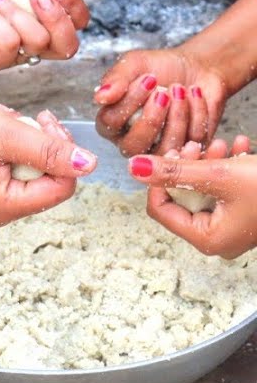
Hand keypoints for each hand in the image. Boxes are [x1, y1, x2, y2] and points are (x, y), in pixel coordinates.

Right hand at [0, 97, 97, 225]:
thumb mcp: (9, 134)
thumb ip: (51, 151)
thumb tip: (90, 165)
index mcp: (5, 206)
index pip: (63, 187)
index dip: (64, 154)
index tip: (47, 123)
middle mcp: (4, 210)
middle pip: (54, 180)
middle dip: (48, 145)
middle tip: (34, 119)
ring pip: (42, 171)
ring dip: (35, 142)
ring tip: (12, 123)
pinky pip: (25, 168)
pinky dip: (22, 146)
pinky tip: (6, 132)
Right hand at [93, 47, 228, 155]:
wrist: (198, 67)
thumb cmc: (162, 67)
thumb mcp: (135, 64)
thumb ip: (115, 79)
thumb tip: (100, 97)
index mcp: (111, 121)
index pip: (109, 123)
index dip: (128, 103)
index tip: (148, 79)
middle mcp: (131, 140)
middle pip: (132, 145)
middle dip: (152, 119)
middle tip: (164, 93)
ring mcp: (159, 149)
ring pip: (164, 149)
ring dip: (177, 116)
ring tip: (182, 90)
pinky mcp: (188, 150)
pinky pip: (192, 143)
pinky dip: (198, 115)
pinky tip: (195, 96)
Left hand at [129, 135, 255, 258]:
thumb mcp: (220, 173)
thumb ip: (174, 171)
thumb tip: (135, 167)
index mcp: (206, 238)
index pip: (160, 208)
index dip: (161, 179)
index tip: (174, 154)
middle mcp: (217, 238)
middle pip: (182, 197)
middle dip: (191, 166)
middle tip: (202, 145)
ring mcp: (233, 227)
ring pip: (205, 189)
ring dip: (212, 161)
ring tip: (228, 144)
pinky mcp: (247, 213)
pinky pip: (227, 189)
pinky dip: (231, 166)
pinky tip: (243, 146)